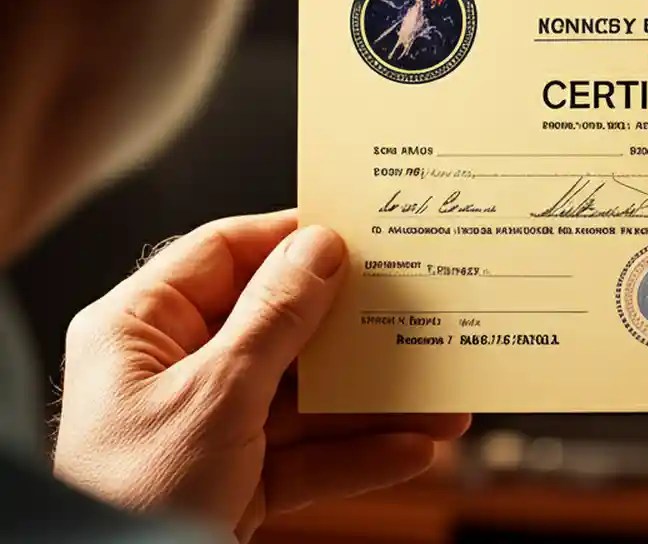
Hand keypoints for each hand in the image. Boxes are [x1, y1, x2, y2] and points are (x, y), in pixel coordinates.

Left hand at [53, 211, 469, 541]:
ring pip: (307, 401)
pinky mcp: (235, 479)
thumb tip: (319, 249)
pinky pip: (307, 457)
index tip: (360, 235)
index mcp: (142, 329)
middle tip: (417, 318)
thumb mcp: (214, 394)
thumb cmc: (127, 496)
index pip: (225, 255)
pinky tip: (410, 450)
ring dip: (373, 405)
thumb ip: (275, 319)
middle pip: (283, 330)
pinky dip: (358, 457)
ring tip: (438, 403)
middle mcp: (175, 370)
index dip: (293, 240)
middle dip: (356, 338)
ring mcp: (209, 426)